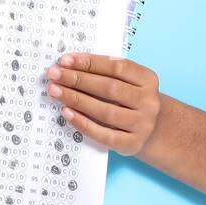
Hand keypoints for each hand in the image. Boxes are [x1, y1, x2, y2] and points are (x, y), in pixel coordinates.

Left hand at [44, 53, 160, 155]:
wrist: (150, 129)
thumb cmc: (128, 98)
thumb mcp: (125, 81)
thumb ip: (103, 71)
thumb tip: (68, 65)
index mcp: (148, 79)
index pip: (117, 67)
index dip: (89, 62)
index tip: (65, 60)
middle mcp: (149, 102)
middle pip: (110, 88)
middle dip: (78, 79)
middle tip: (54, 74)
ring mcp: (142, 125)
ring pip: (106, 112)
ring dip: (77, 100)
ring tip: (55, 91)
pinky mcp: (132, 144)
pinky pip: (104, 135)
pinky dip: (83, 123)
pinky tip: (66, 112)